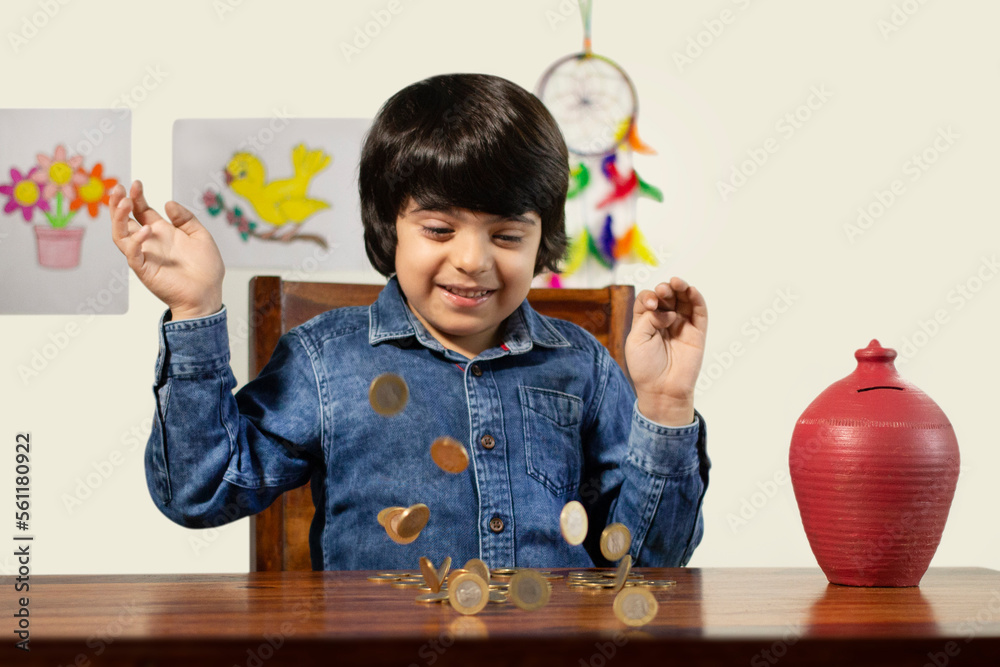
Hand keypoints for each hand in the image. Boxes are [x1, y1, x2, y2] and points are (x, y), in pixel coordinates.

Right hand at [109, 180, 225, 320]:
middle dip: (117, 203)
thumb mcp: (201, 236)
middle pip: (124, 220)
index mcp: (162, 233)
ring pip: (120, 235)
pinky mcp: (145, 269)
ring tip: (123, 203)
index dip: (136, 197)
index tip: (136, 184)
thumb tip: (169, 203)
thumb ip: (186, 218)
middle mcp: (150, 242)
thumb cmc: (206, 269)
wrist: (208, 294)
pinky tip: (145, 230)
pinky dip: (135, 241)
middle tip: (118, 189)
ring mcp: (145, 255)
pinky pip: (132, 254)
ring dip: (118, 218)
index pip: (141, 211)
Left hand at [625, 277, 707, 425]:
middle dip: (665, 289)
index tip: (652, 305)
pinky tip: (691, 290)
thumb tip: (669, 312)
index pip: (649, 299)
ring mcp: (682, 325)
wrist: (662, 390)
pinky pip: (700, 312)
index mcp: (646, 321)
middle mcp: (664, 320)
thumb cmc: (645, 367)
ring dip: (681, 288)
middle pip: (667, 296)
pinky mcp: (697, 333)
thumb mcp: (636, 340)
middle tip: (663, 291)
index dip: (650, 296)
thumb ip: (649, 320)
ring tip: (676, 282)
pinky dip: (697, 299)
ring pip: (684, 300)